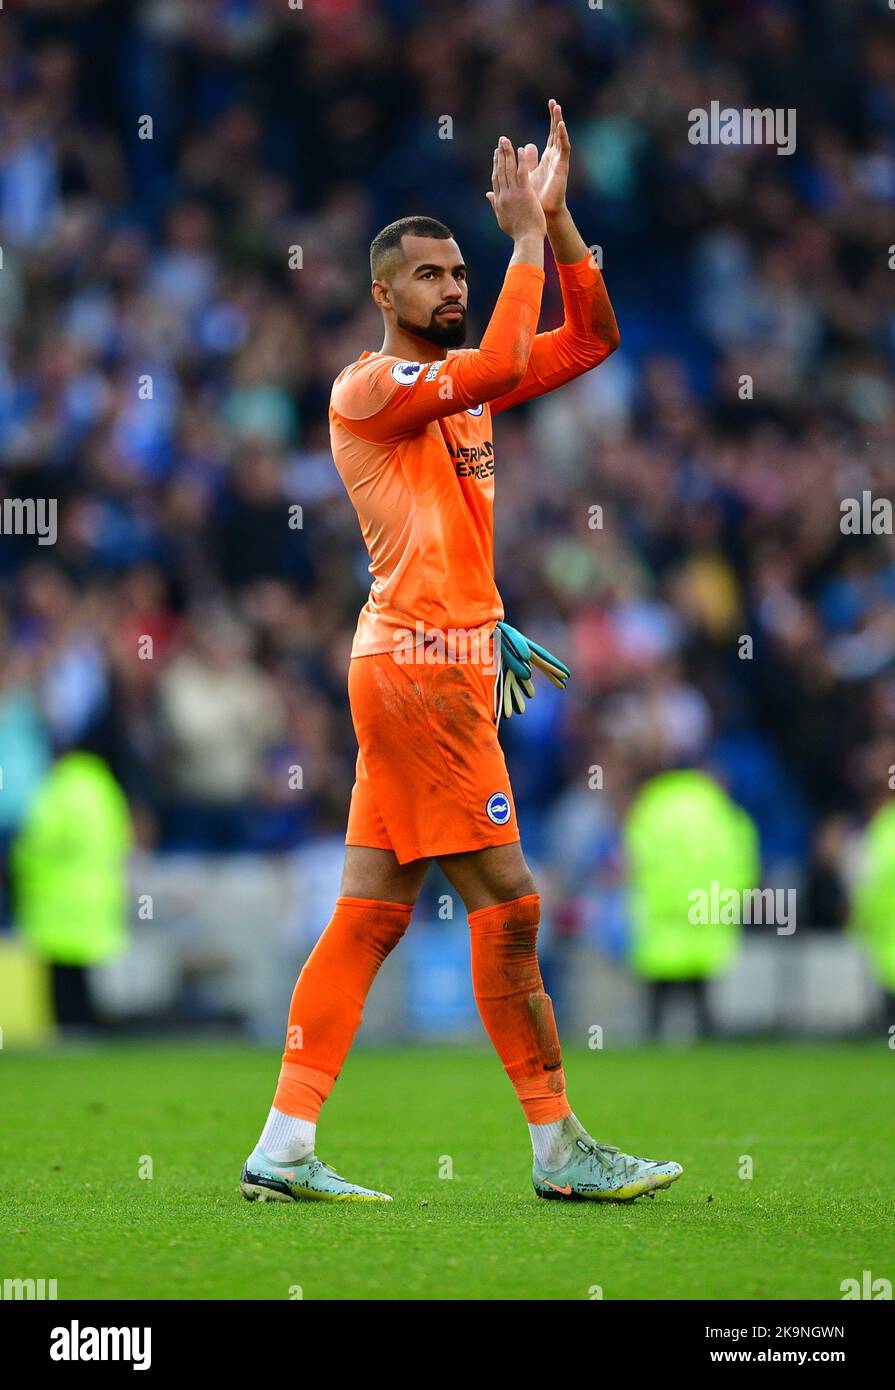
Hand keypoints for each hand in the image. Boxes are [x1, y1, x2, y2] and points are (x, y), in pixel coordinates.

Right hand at [485, 136, 545, 239]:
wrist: (526, 239)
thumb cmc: (517, 232)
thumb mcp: (502, 218)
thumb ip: (494, 204)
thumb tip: (488, 194)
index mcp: (499, 200)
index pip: (496, 178)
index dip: (496, 164)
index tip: (496, 154)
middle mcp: (504, 194)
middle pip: (500, 170)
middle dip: (500, 154)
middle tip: (501, 141)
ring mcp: (513, 193)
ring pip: (509, 169)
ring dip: (507, 153)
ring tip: (506, 141)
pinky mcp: (524, 193)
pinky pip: (522, 173)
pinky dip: (521, 161)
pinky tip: (520, 149)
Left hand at [523, 99, 569, 217]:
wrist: (542, 213)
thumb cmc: (536, 197)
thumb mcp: (528, 174)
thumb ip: (527, 160)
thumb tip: (525, 147)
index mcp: (547, 158)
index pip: (550, 134)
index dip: (551, 120)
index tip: (550, 103)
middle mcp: (554, 158)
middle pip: (556, 133)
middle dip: (555, 117)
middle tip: (553, 101)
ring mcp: (559, 162)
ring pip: (560, 138)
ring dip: (559, 123)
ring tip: (557, 108)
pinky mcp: (562, 168)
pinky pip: (564, 149)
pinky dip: (562, 137)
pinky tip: (560, 126)